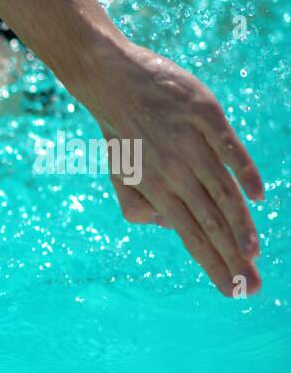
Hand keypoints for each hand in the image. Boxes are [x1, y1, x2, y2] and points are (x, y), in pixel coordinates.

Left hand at [74, 40, 263, 296]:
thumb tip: (171, 226)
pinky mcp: (206, 117)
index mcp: (156, 191)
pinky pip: (230, 148)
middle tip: (253, 288)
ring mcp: (192, 145)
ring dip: (240, 226)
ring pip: (223, 192)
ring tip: (252, 254)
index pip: (191, 237)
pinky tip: (257, 196)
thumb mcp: (120, 177)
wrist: (113, 82)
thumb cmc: (121, 136)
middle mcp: (176, 172)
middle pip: (211, 223)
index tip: (232, 290)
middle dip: (232, 259)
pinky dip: (245, 172)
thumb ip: (139, 207)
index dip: (213, 265)